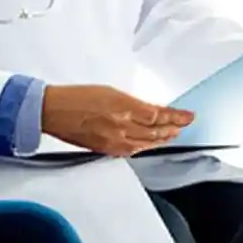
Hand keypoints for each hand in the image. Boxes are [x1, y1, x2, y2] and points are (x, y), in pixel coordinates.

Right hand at [42, 85, 194, 156]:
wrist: (54, 111)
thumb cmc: (76, 97)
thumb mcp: (109, 92)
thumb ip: (132, 103)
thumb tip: (149, 110)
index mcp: (123, 107)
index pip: (158, 114)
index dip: (176, 116)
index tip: (188, 115)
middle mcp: (121, 126)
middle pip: (156, 131)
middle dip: (173, 128)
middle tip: (184, 125)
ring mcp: (114, 140)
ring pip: (146, 143)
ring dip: (162, 139)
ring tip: (173, 134)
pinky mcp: (106, 150)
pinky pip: (132, 151)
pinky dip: (145, 147)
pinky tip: (151, 144)